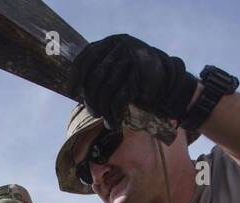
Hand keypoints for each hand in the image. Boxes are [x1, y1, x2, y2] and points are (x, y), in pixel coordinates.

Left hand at [70, 34, 196, 128]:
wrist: (167, 79)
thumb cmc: (136, 77)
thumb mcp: (117, 67)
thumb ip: (99, 72)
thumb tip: (76, 90)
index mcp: (110, 43)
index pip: (85, 58)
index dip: (75, 77)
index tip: (72, 93)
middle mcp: (119, 47)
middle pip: (94, 77)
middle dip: (91, 99)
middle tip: (93, 112)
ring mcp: (130, 59)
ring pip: (106, 90)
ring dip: (102, 110)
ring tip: (104, 119)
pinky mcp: (139, 76)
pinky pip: (119, 99)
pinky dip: (114, 114)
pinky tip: (113, 123)